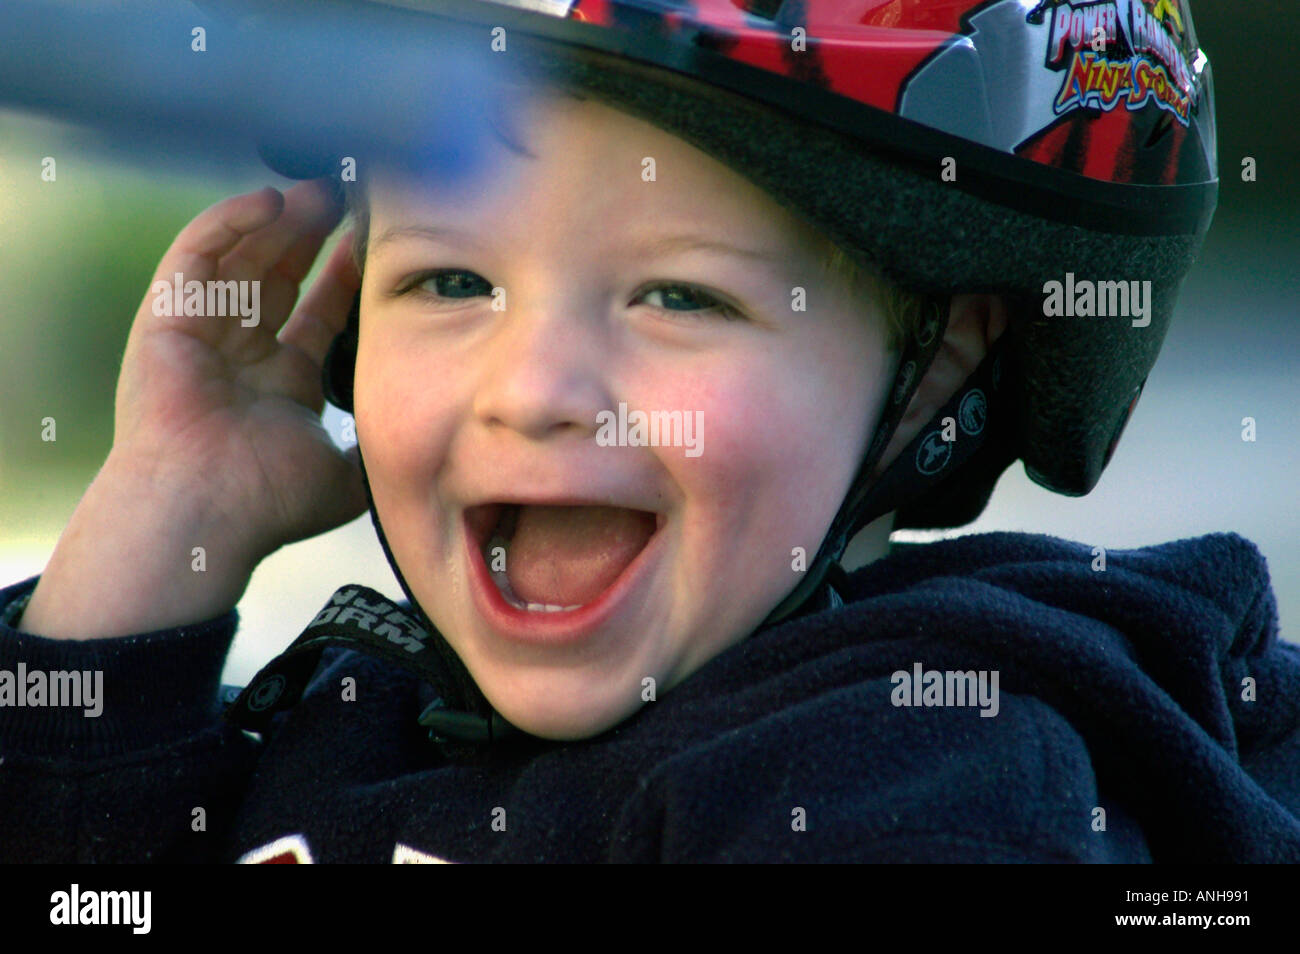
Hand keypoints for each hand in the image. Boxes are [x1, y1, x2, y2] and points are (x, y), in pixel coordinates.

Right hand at [111, 180, 366, 562]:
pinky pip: (197, 256)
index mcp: (281, 387)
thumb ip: (375, 448)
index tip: (379, 243)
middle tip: (352, 197)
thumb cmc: (268, 502)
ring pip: (243, 259)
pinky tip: (270, 200)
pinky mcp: (165, 319)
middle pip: (281, 277)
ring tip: (321, 188)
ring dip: (280, 221)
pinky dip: (229, 222)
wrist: (204, 514)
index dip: (348, 276)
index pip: (319, 313)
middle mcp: (241, 356)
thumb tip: (421, 439)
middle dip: (316, 237)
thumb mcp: (346, 474)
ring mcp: (202, 336)